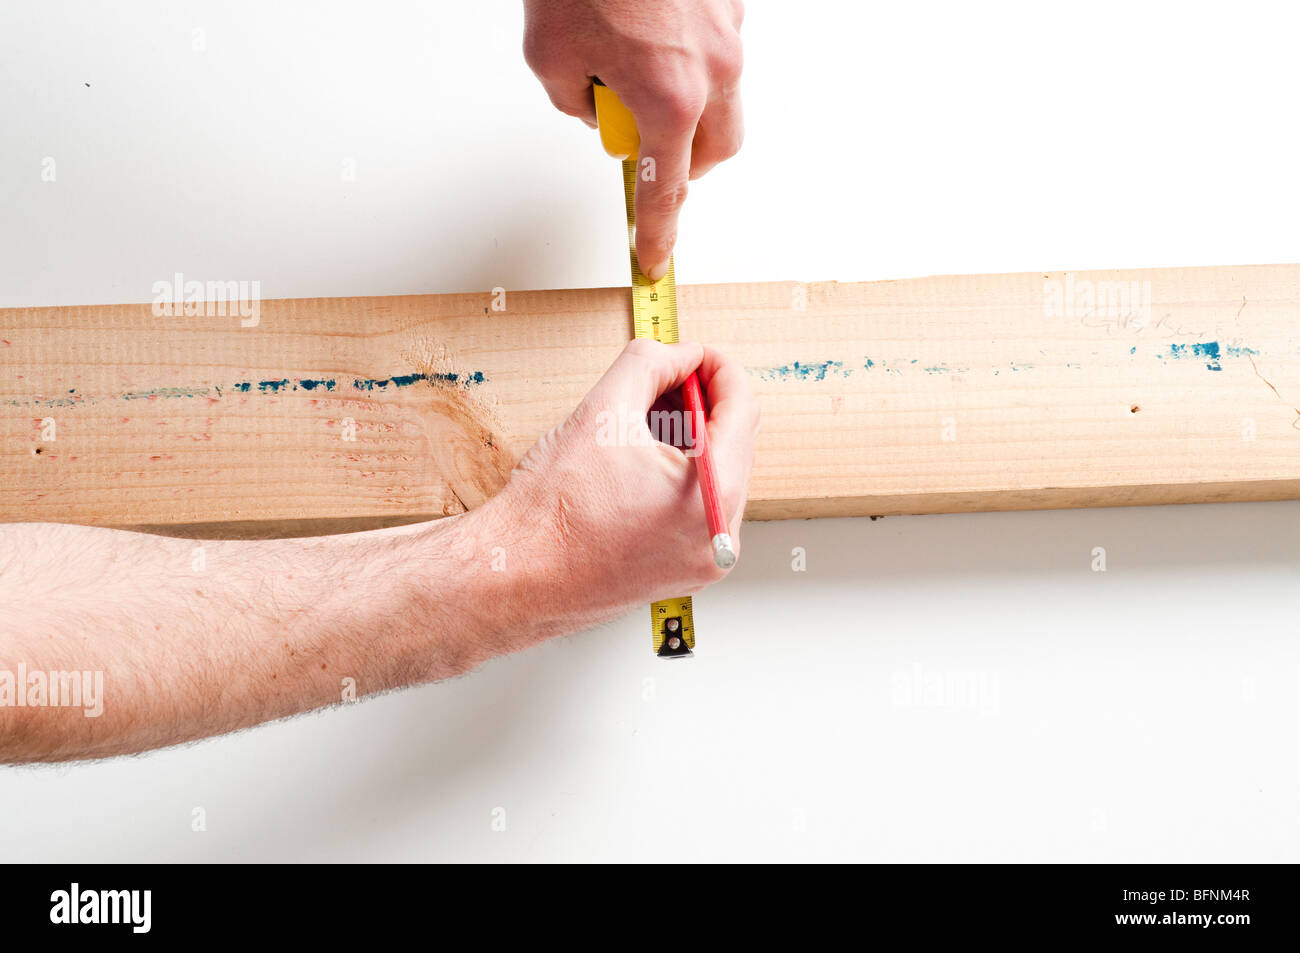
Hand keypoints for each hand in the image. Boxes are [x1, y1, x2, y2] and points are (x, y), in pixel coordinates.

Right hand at [486, 339, 758, 631]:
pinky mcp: (683, 569)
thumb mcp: (604, 409)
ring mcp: (704, 558)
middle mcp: (721, 534)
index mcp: (714, 494)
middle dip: (702, 403)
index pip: (742, 409)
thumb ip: (651, 364)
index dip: (717, 369)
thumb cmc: (552, 511)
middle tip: (664, 380)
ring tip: (641, 422)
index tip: (694, 354)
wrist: (517, 574)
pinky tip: (639, 461)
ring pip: (717, 475)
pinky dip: (679, 475)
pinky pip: (699, 507)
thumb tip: (679, 354)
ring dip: (689, 438)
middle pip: (735, 443)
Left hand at [523, 0, 744, 279]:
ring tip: (636, 69)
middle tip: (641, 147)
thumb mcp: (549, 56)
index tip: (654, 256)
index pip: (669, 190)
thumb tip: (597, 109)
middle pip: (716, 152)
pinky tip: (650, 32)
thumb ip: (576, 102)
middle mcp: (715, 68)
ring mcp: (730, 33)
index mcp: (671, 95)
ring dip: (686, 107)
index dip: (657, 231)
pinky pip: (718, 53)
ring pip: (724, 102)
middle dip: (684, 164)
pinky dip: (689, 61)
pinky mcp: (730, 3)